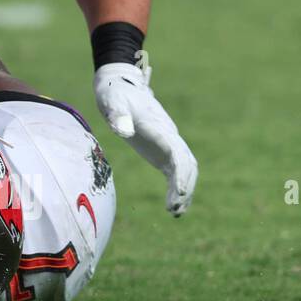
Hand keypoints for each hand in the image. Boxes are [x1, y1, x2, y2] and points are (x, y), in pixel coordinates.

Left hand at [94, 62, 197, 216]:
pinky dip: (177, 189)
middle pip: (187, 164)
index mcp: (160, 127)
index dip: (181, 173)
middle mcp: (169, 136)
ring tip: (174, 213)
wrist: (120, 87)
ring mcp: (168, 144)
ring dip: (184, 191)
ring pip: (185, 170)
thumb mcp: (113, 102)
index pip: (177, 153)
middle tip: (174, 209)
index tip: (181, 191)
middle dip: (185, 186)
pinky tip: (173, 208)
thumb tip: (123, 131)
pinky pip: (176, 172)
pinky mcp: (162, 150)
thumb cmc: (116, 94)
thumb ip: (117, 115)